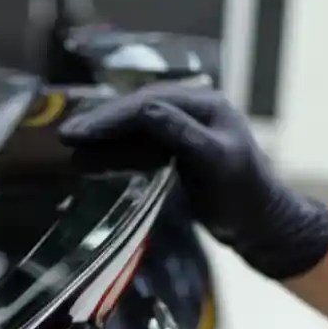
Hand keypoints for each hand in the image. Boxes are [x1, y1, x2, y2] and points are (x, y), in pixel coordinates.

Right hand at [60, 84, 327, 279]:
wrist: (262, 224)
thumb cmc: (244, 196)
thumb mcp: (217, 162)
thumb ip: (182, 133)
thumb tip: (145, 111)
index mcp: (205, 104)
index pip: (148, 104)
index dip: (111, 117)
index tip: (78, 133)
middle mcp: (194, 108)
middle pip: (138, 107)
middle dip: (102, 120)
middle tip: (65, 134)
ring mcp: (185, 127)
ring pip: (136, 121)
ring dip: (105, 130)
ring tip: (71, 139)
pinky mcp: (177, 148)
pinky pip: (141, 137)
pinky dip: (116, 142)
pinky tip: (94, 149)